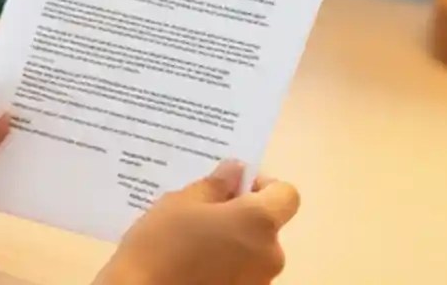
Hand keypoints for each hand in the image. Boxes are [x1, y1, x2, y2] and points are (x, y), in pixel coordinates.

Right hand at [94, 160, 299, 284]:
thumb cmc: (161, 245)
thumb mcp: (180, 202)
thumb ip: (215, 185)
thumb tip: (235, 172)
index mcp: (259, 222)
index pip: (286, 195)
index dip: (263, 186)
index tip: (233, 188)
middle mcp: (270, 254)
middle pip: (268, 226)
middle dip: (242, 217)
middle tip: (203, 214)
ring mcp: (259, 282)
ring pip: (254, 252)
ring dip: (234, 243)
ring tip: (193, 243)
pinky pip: (242, 274)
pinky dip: (226, 267)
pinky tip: (194, 266)